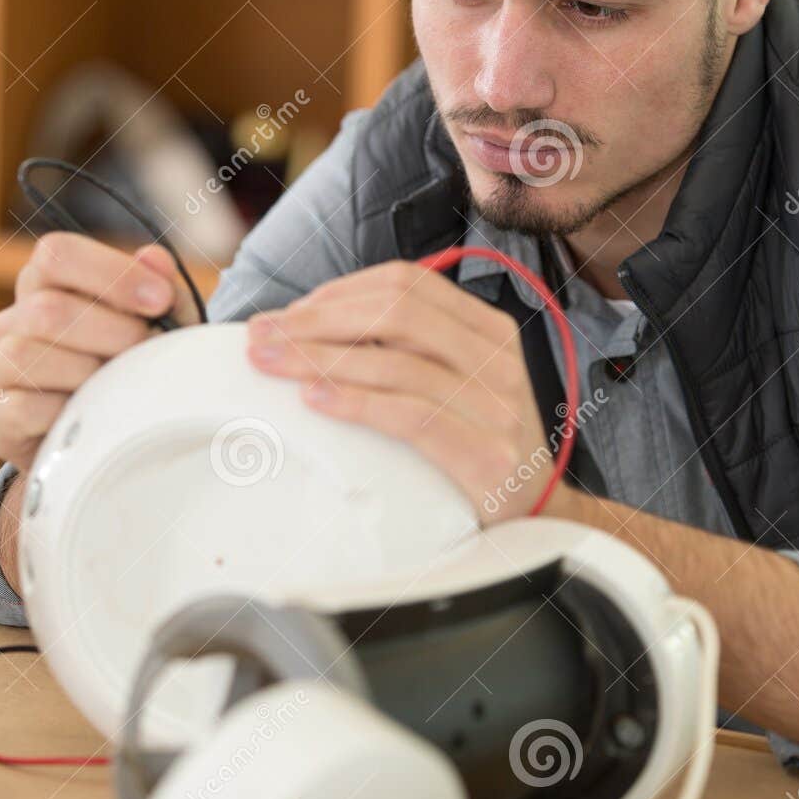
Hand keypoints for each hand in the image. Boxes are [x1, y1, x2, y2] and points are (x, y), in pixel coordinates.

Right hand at [0, 231, 198, 472]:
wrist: (110, 441)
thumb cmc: (131, 369)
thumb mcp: (159, 328)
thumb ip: (162, 289)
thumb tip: (153, 258)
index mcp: (44, 285)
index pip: (56, 254)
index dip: (112, 272)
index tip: (160, 299)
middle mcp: (11, 323)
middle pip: (48, 309)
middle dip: (114, 331)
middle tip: (150, 351)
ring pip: (27, 356)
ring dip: (90, 373)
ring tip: (123, 385)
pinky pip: (21, 408)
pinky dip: (66, 412)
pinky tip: (93, 415)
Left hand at [245, 260, 556, 520]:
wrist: (535, 515)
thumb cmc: (477, 447)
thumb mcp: (455, 383)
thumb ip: (406, 352)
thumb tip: (310, 332)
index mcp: (487, 329)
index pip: (405, 282)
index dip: (338, 292)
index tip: (286, 315)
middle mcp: (496, 357)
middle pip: (397, 309)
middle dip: (318, 319)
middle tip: (263, 336)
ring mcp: (495, 404)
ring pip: (397, 360)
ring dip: (321, 358)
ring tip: (272, 365)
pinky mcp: (486, 453)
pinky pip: (411, 415)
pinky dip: (356, 402)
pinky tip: (316, 400)